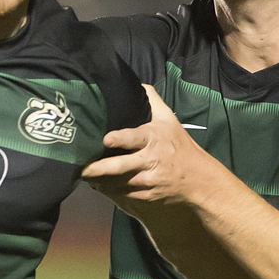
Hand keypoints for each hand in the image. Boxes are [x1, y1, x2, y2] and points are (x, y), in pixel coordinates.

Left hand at [80, 86, 215, 205]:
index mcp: (153, 139)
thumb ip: (152, 101)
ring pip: (117, 183)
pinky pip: (122, 194)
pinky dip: (109, 190)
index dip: (119, 139)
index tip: (105, 140)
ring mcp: (147, 180)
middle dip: (98, 169)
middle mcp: (149, 160)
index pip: (133, 138)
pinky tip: (98, 184)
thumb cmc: (179, 145)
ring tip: (84, 175)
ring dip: (99, 180)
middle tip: (81, 168)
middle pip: (120, 167)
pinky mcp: (145, 195)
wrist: (197, 178)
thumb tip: (138, 84)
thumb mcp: (169, 120)